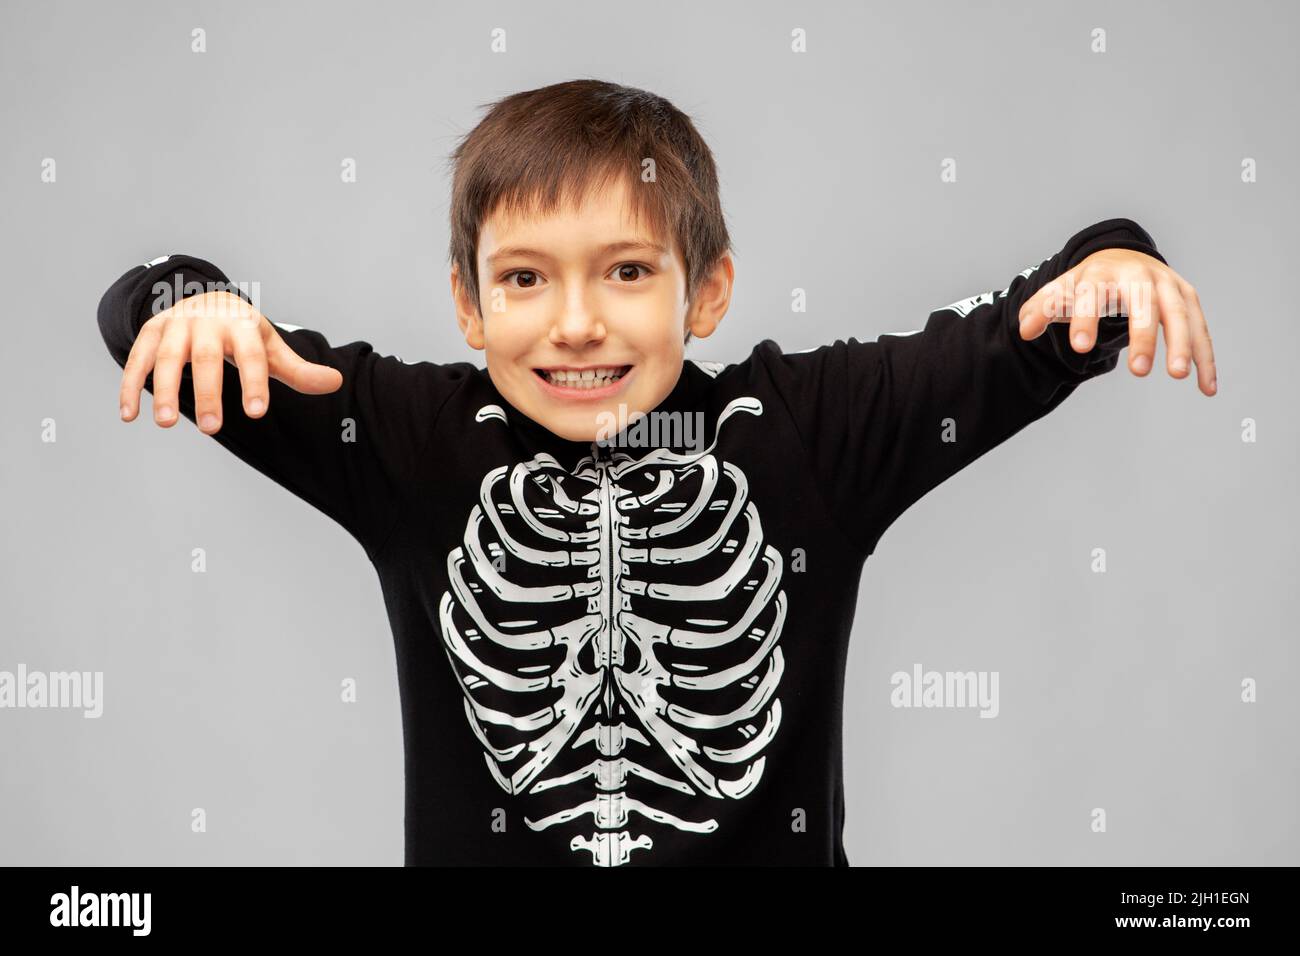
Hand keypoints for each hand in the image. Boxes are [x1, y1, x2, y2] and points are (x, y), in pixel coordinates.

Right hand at [118, 290, 343, 433]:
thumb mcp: (271, 348)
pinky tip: (130, 416)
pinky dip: (130, 386)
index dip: (254, 382)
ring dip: (162, 390)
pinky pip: (136, 359)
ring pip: (166, 358)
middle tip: (211, 429)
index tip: (257, 412)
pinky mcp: (151, 332)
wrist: (207, 299)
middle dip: (208, 392)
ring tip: (165, 423)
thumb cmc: (244, 334)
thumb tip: (336, 382)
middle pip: (206, 358)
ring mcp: (176, 325)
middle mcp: (207, 322)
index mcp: (242, 325)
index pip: (251, 354)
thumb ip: (298, 370)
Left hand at [1017, 249, 1216, 395]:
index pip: (1091, 295)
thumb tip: (1024, 329)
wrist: (1121, 258)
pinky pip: (1200, 328)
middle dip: (1143, 335)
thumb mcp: (1061, 292)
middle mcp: (1138, 276)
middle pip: (1143, 303)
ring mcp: (1166, 285)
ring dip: (1182, 344)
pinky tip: (1207, 387)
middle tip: (1139, 371)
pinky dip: (1205, 357)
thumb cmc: (1087, 284)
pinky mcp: (1187, 296)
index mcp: (1100, 274)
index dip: (1085, 319)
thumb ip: (1041, 310)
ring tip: (1178, 375)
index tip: (1080, 348)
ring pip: (1178, 314)